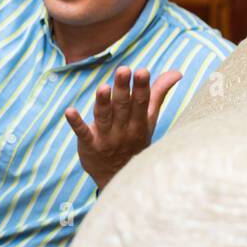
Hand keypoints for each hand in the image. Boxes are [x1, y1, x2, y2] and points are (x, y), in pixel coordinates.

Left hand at [64, 65, 181, 190]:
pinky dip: (76, 122)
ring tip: (103, 88)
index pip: (141, 102)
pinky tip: (69, 111)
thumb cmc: (134, 141)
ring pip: (104, 117)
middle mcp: (124, 129)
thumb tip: (177, 72)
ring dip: (103, 102)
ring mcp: (106, 137)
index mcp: (139, 122)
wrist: (118, 177)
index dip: (141, 87)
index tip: (142, 71)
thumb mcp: (148, 120)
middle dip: (123, 89)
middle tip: (123, 70)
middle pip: (122, 106)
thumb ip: (157, 94)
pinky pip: (82, 133)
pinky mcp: (89, 144)